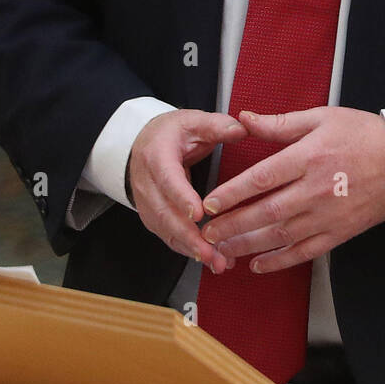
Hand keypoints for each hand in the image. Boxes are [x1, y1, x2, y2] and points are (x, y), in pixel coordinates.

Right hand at [127, 110, 247, 272]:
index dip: (181, 198)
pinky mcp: (153, 217)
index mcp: (156, 156)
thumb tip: (241, 129)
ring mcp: (147, 203)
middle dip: (189, 236)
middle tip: (212, 252)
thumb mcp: (192, 121)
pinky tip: (211, 259)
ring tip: (218, 262)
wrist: (143, 143)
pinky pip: (169, 236)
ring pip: (166, 230)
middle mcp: (147, 183)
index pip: (167, 179)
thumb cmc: (171, 133)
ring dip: (191, 249)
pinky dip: (189, 250)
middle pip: (165, 214)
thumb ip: (216, 125)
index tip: (198, 214)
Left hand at [198, 107, 384, 272]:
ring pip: (281, 236)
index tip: (209, 203)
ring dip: (248, 245)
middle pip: (266, 212)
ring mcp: (327, 216)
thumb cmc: (363, 135)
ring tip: (222, 249)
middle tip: (206, 232)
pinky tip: (258, 264)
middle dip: (232, 225)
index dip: (233, 193)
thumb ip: (280, 123)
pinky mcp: (338, 233)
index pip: (262, 179)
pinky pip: (304, 252)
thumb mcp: (321, 118)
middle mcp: (315, 190)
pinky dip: (279, 261)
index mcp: (309, 157)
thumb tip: (243, 119)